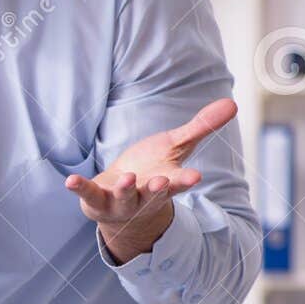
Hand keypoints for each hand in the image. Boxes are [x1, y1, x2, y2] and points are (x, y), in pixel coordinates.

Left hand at [63, 97, 236, 264]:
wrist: (121, 199)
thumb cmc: (153, 169)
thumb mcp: (176, 146)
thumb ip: (201, 127)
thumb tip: (233, 102)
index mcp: (167, 183)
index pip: (179, 183)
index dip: (186, 181)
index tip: (196, 177)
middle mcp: (145, 196)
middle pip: (153, 194)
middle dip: (157, 190)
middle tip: (162, 182)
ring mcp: (120, 201)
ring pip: (125, 198)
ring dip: (126, 190)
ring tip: (128, 178)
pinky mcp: (97, 199)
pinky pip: (87, 194)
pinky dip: (80, 188)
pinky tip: (70, 180)